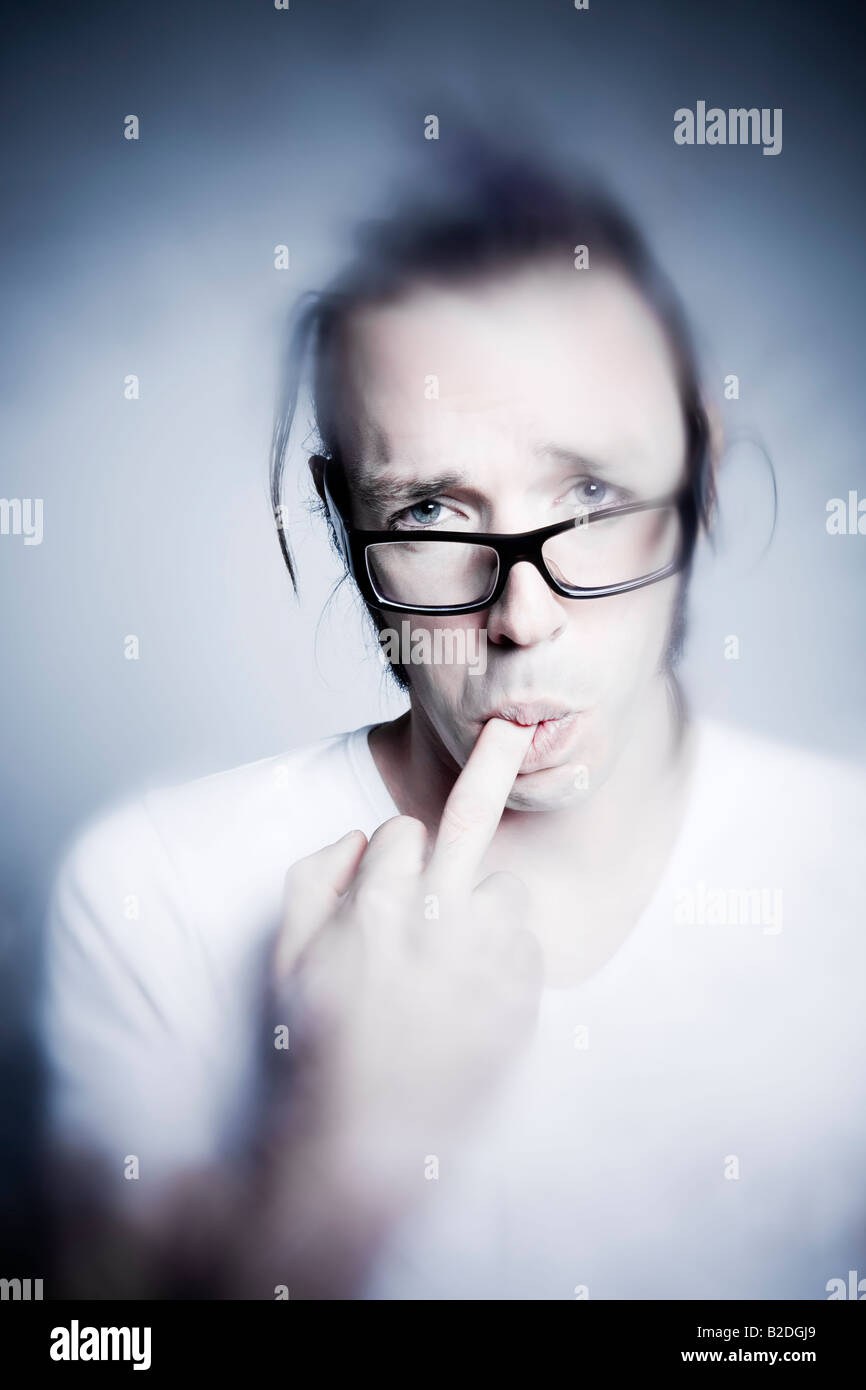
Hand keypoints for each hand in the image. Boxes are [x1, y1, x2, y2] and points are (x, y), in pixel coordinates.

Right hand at [270, 717, 542, 1176]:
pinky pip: (527, 948)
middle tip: (512, 728)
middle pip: (472, 822)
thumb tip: (359, 835)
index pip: (404, 831)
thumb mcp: (283, 957)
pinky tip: (470, 996)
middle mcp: (435, 920)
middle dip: (490, 767)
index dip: (396, 853)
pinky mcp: (520, 1001)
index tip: (392, 873)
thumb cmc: (316, 1041)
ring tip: (452, 955)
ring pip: (505, 889)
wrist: (364, 1138)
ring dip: (484, 904)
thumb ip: (313, 880)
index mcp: (375, 904)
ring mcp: (484, 960)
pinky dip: (505, 957)